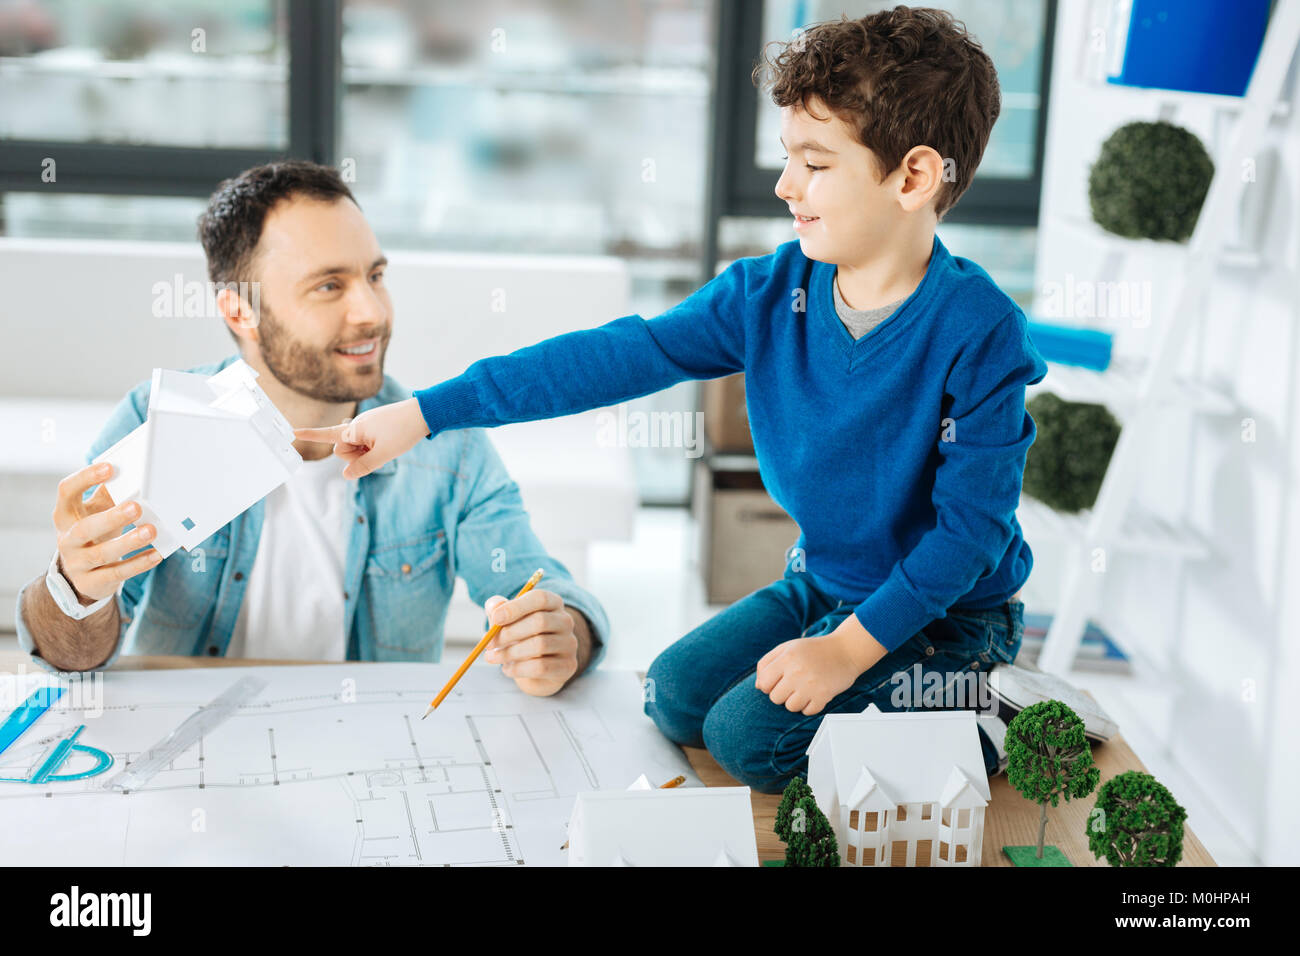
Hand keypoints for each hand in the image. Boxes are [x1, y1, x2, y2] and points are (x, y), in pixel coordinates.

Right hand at [53, 462, 161, 602]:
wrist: (82, 575)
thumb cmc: (95, 533)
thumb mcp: (96, 513)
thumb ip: (110, 495)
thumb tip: (134, 474)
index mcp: (65, 514)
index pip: (66, 491)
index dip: (85, 478)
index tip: (110, 468)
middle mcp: (66, 539)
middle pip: (85, 528)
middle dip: (111, 517)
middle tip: (137, 507)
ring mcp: (76, 563)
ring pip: (101, 553)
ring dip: (128, 542)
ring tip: (151, 531)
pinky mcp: (91, 582)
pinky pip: (116, 573)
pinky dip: (138, 563)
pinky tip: (156, 555)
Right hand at [294, 397, 429, 478]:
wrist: (423, 413)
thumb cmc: (403, 432)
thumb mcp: (384, 454)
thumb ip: (363, 467)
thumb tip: (346, 475)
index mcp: (354, 429)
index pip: (327, 435)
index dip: (309, 435)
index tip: (291, 432)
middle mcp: (356, 425)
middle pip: (343, 450)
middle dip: (356, 456)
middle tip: (378, 451)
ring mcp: (365, 425)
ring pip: (356, 448)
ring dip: (367, 452)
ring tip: (386, 445)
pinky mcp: (374, 426)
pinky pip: (366, 442)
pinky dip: (373, 447)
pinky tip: (385, 442)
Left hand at [480, 589, 578, 696]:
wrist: (536, 667)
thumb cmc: (519, 636)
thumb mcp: (506, 619)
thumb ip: (497, 609)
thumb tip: (495, 608)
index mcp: (553, 603)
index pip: (540, 598)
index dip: (516, 607)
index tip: (495, 618)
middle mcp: (566, 621)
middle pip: (540, 621)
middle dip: (509, 633)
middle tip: (489, 644)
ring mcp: (569, 644)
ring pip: (539, 645)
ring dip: (509, 653)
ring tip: (492, 658)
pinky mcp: (568, 665)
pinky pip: (541, 667)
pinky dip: (518, 669)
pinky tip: (507, 669)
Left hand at [755, 615, 885, 715]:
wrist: (845, 650)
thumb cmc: (814, 649)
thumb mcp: (787, 647)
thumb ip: (767, 663)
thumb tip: (758, 686)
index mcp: (786, 658)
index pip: (763, 684)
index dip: (767, 685)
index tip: (776, 682)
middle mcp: (797, 672)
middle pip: (775, 698)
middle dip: (781, 693)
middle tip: (792, 684)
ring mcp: (811, 685)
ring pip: (790, 707)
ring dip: (795, 701)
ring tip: (803, 689)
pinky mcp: (824, 696)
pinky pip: (807, 711)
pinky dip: (809, 706)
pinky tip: (813, 694)